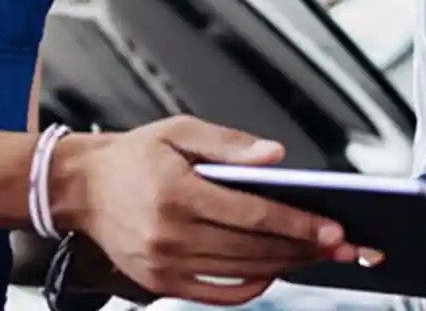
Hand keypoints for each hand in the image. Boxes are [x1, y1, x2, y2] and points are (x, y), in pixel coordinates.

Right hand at [50, 115, 357, 305]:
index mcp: (177, 193)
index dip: (298, 224)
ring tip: (319, 254)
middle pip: (255, 249)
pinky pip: (219, 293)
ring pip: (243, 273)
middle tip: (345, 245)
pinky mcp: (159, 283)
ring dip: (287, 265)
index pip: (253, 215)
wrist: (80, 189)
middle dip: (305, 248)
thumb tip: (277, 157)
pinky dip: (253, 285)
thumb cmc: (135, 155)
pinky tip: (275, 269)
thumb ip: (230, 145)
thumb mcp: (180, 132)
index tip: (334, 229)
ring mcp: (164, 265)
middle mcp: (170, 235)